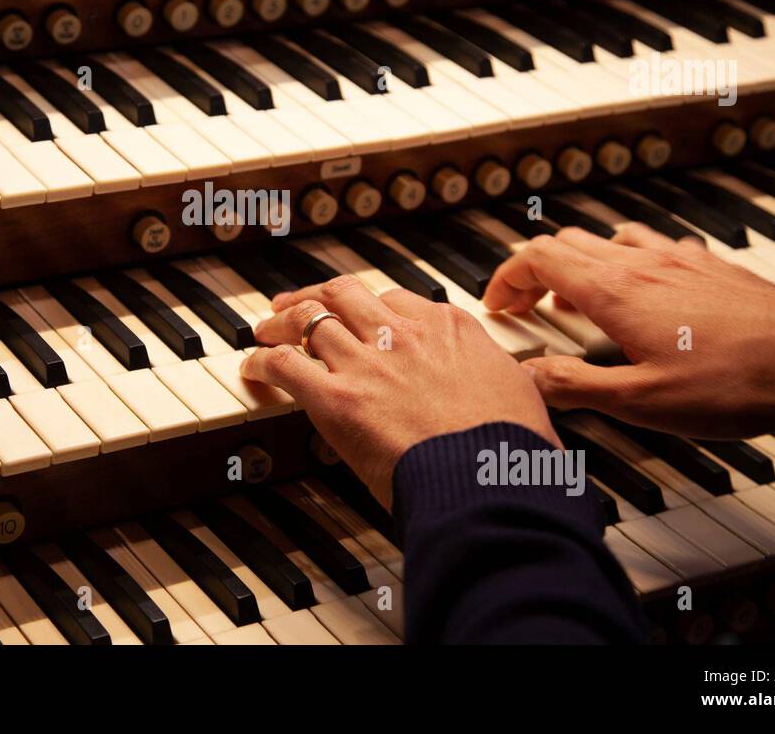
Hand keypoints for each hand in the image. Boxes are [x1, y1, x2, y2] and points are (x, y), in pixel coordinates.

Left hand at [239, 275, 558, 507]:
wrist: (489, 479)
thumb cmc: (509, 449)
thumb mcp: (520, 393)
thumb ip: (499, 379)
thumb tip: (511, 386)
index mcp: (449, 327)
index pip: (395, 300)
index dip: (368, 308)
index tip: (357, 316)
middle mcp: (402, 334)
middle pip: (345, 294)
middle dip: (315, 296)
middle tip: (295, 305)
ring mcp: (366, 362)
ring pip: (307, 319)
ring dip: (281, 323)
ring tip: (265, 329)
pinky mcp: (336, 398)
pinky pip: (284, 365)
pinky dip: (263, 362)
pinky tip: (254, 369)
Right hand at [482, 223, 774, 437]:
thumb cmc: (738, 381)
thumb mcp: (643, 402)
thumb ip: (577, 386)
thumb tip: (527, 377)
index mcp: (616, 292)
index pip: (537, 258)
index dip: (505, 278)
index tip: (497, 305)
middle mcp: (642, 264)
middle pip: (566, 242)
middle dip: (535, 271)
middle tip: (527, 307)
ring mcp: (678, 259)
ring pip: (607, 239)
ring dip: (578, 265)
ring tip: (576, 302)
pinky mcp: (708, 266)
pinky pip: (649, 246)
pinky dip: (623, 262)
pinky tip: (640, 293)